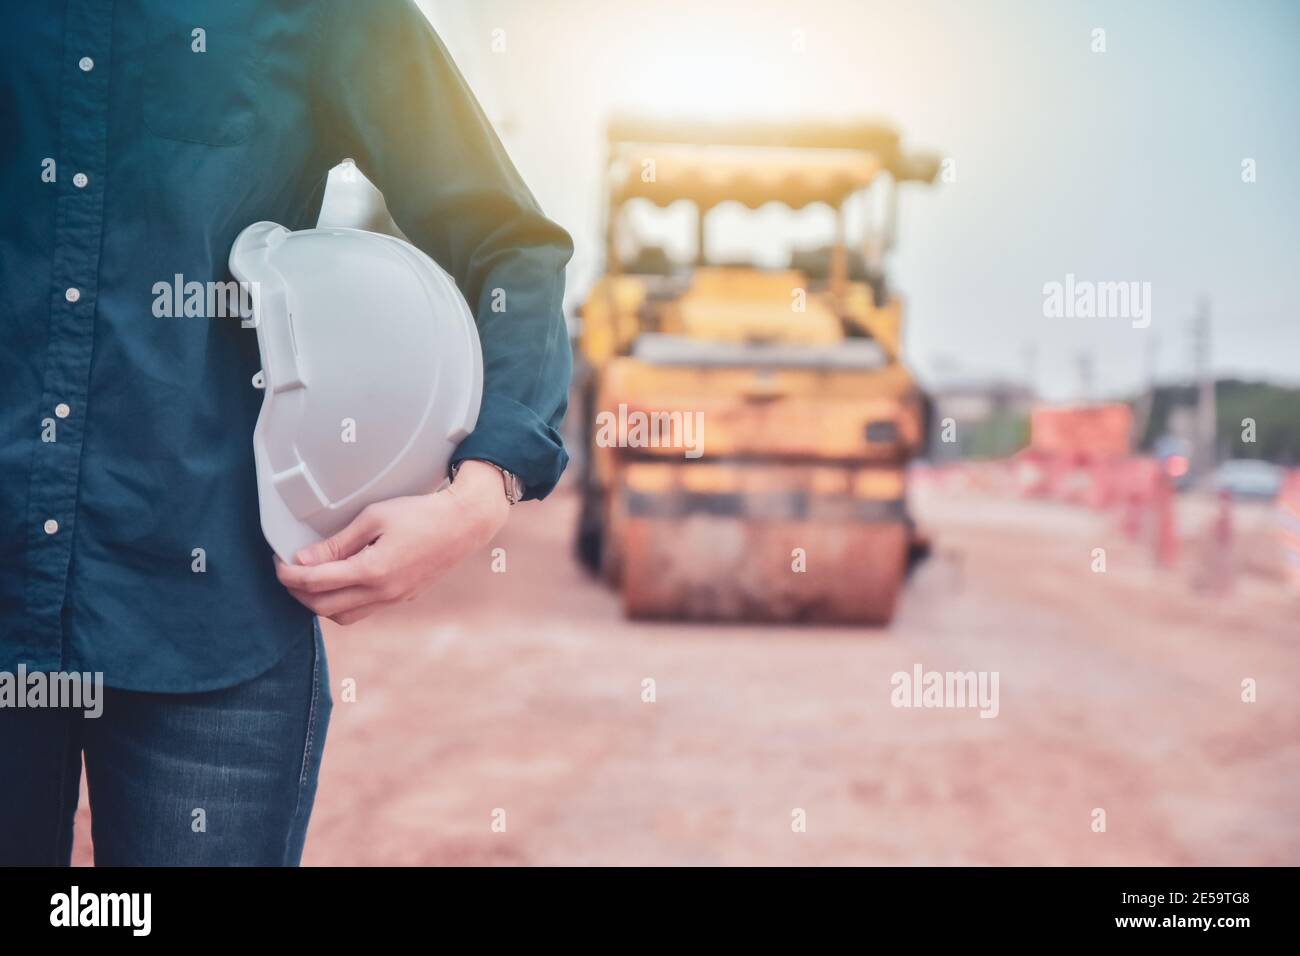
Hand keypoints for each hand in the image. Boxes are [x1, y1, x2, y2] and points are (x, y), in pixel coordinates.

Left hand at [274, 460, 510, 624]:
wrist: (464, 524)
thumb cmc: (421, 513)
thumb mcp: (374, 517)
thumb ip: (338, 543)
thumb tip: (305, 559)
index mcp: (372, 571)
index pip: (315, 581)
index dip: (289, 573)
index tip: (278, 560)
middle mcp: (382, 592)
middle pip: (323, 607)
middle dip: (298, 592)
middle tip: (288, 572)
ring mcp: (393, 599)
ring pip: (342, 617)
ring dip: (319, 604)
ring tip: (310, 581)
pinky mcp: (402, 599)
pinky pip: (362, 611)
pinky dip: (342, 604)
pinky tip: (339, 585)